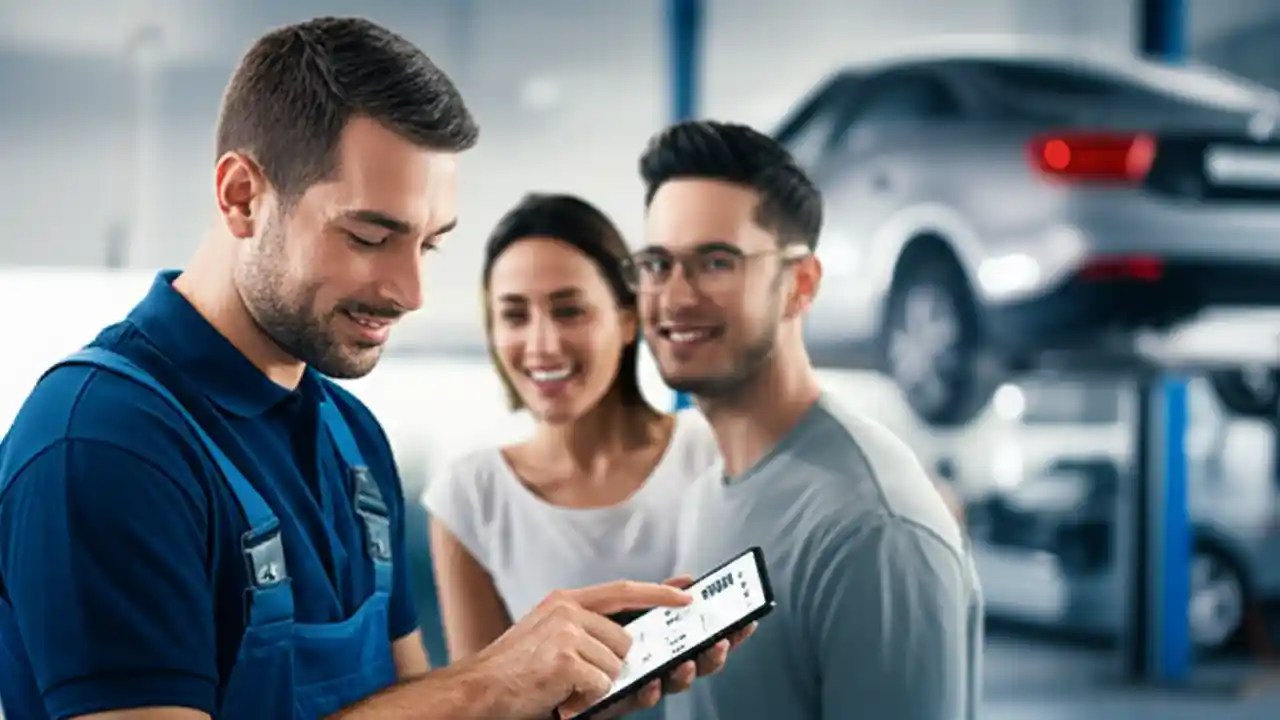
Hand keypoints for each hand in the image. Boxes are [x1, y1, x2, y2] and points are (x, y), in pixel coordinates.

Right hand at [465, 580, 692, 719]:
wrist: (476, 691)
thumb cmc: (516, 672)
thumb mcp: (550, 634)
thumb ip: (587, 628)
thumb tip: (631, 639)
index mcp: (567, 601)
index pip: (624, 590)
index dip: (660, 591)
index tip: (689, 591)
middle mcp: (568, 610)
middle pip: (625, 639)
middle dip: (613, 665)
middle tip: (578, 675)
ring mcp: (567, 631)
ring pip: (617, 665)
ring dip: (595, 685)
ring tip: (562, 686)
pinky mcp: (566, 658)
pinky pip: (602, 684)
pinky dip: (585, 699)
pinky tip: (560, 696)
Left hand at [573, 575, 757, 719]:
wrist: (526, 676)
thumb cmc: (574, 641)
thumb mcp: (616, 610)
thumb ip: (651, 598)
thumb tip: (686, 579)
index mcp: (657, 642)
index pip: (698, 636)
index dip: (725, 631)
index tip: (746, 621)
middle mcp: (654, 666)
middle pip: (696, 661)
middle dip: (714, 652)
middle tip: (722, 640)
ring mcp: (637, 685)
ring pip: (673, 682)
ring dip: (686, 672)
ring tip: (689, 661)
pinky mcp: (616, 703)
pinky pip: (638, 699)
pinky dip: (648, 690)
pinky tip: (650, 680)